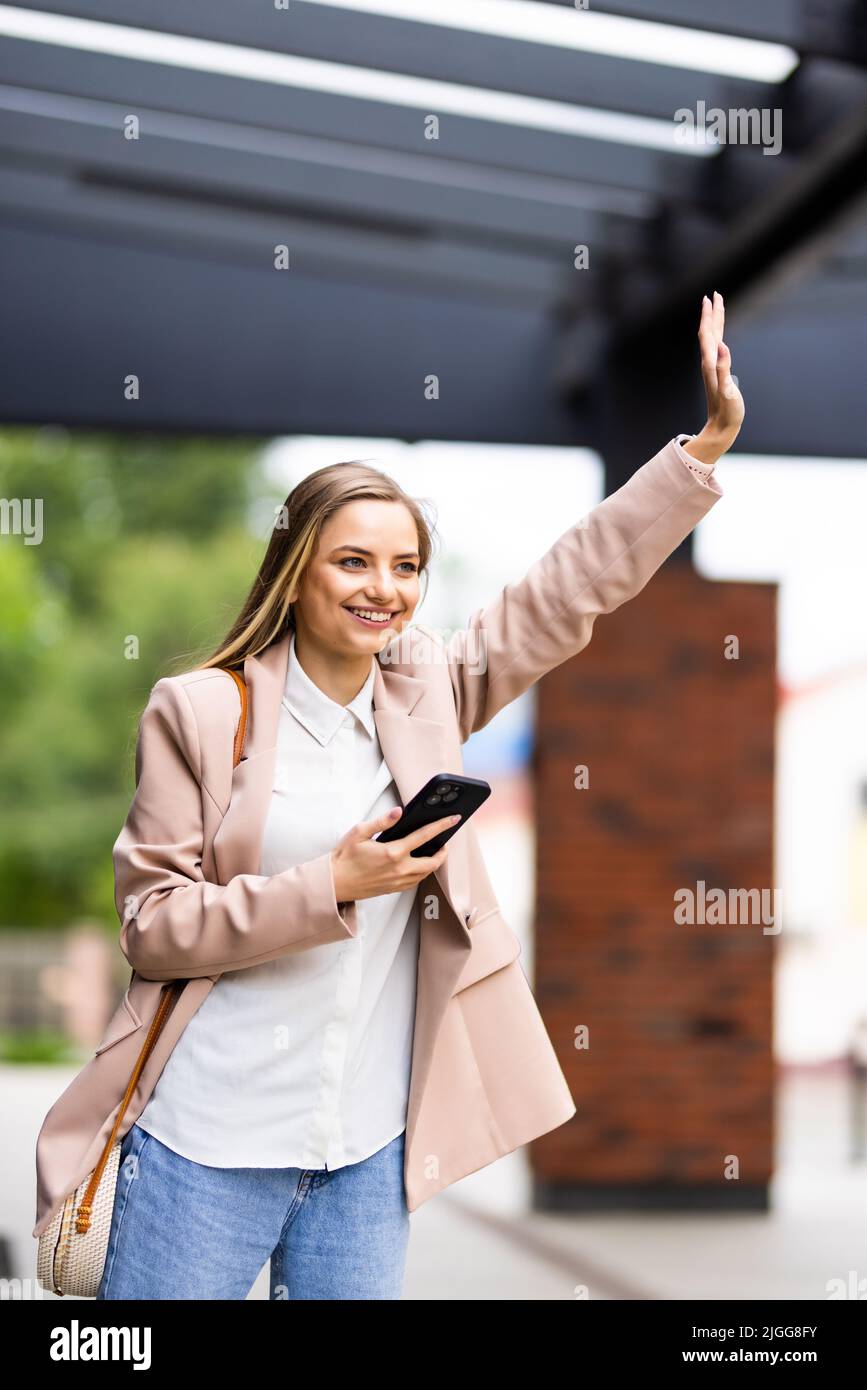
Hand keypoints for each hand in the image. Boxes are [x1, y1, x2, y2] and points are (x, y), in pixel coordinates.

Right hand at [330, 806, 460, 903]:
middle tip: (444, 842)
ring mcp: (398, 881)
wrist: (335, 883)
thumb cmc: (344, 858)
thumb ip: (381, 821)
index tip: (453, 819)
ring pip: (426, 873)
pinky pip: (416, 881)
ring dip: (434, 862)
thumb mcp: (359, 832)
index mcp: (393, 852)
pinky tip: (418, 864)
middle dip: (443, 851)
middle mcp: (399, 869)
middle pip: (433, 861)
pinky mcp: (394, 889)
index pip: (424, 836)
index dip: (441, 826)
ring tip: (434, 852)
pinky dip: (422, 872)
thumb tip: (398, 812)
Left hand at [683, 291, 744, 465]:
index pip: (708, 334)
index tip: (711, 298)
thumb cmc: (727, 412)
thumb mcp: (727, 391)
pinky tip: (720, 334)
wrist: (721, 427)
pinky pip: (717, 348)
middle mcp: (709, 363)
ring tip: (717, 308)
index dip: (709, 316)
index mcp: (710, 364)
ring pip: (712, 339)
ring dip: (714, 322)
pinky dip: (719, 336)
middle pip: (709, 332)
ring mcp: (712, 368)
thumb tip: (723, 346)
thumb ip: (724, 368)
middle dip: (712, 313)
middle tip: (714, 295)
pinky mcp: (718, 373)